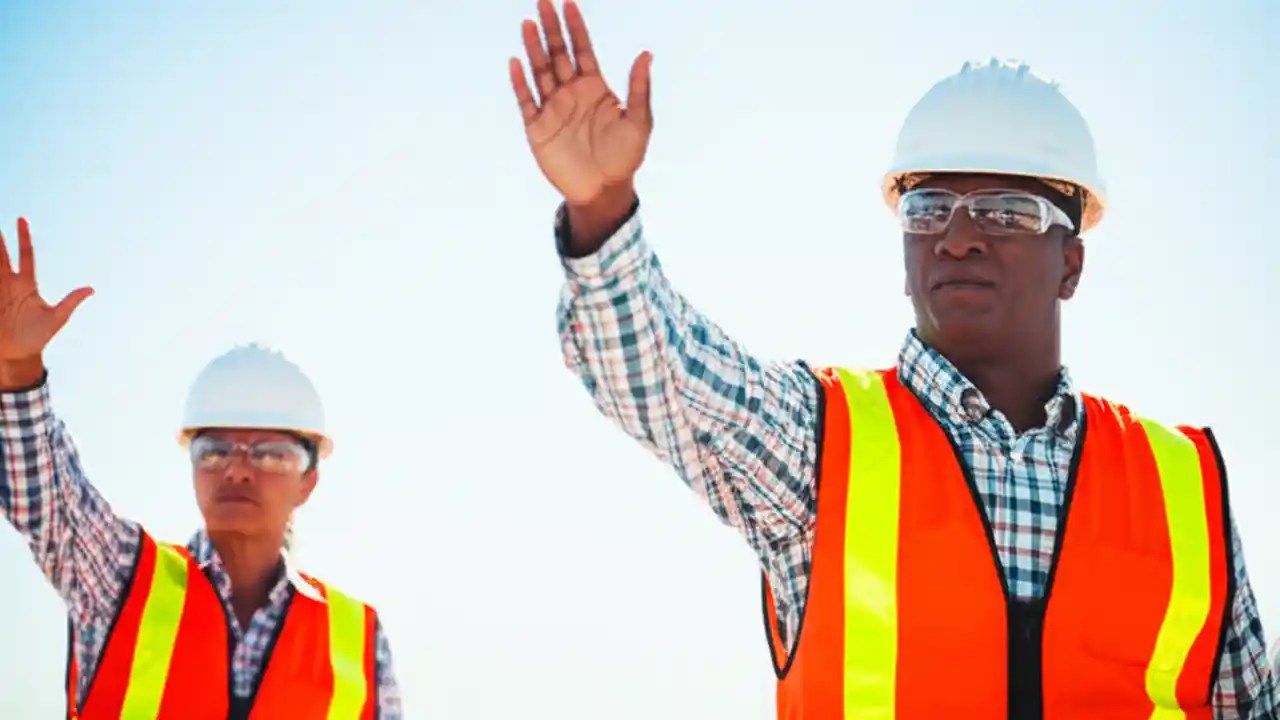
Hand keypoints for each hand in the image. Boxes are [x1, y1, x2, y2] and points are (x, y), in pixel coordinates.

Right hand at [0, 218, 92, 361]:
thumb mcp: (55, 320)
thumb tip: (91, 289)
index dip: (24, 238)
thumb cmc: (38, 337)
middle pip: (2, 257)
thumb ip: (70, 303)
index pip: (26, 256)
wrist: (18, 356)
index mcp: (28, 285)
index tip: (21, 219)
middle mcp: (10, 284)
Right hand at [509, 0, 652, 206]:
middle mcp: (572, 93)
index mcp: (595, 87)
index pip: (583, 49)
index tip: (568, 2)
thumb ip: (639, 89)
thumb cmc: (625, 158)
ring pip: (540, 72)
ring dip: (534, 48)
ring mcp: (553, 108)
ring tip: (528, 24)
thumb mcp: (639, 122)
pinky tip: (516, 62)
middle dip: (551, 28)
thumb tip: (646, 54)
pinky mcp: (538, 128)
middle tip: (543, 1)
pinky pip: (526, 100)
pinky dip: (521, 82)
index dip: (576, 26)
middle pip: (558, 54)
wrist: (604, 191)